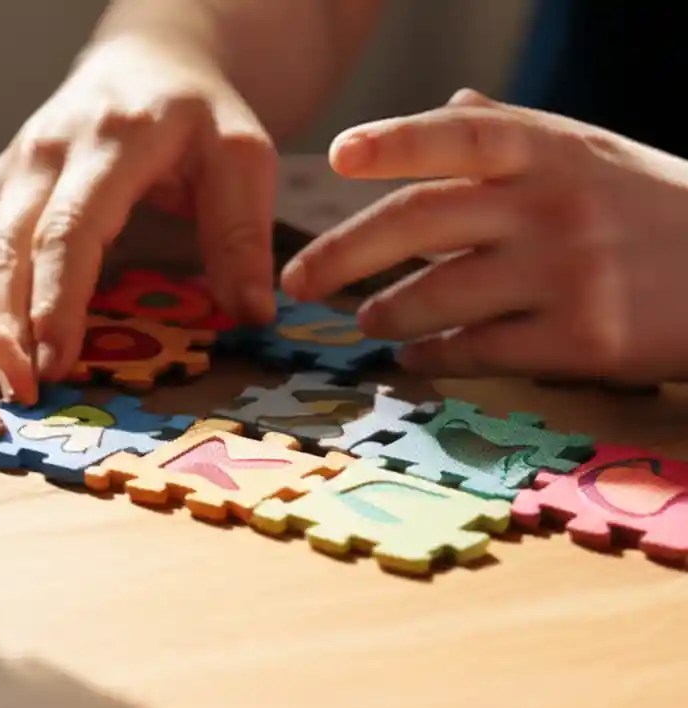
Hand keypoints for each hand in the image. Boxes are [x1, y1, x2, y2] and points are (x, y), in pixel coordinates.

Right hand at [0, 37, 278, 378]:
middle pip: (10, 245)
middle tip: (21, 392)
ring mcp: (13, 163)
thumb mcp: (240, 159)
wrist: (147, 60)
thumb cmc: (198, 116)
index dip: (58, 302)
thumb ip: (241, 235)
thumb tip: (253, 315)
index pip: (71, 230)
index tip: (56, 364)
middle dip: (8, 323)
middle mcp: (48, 150)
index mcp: (112, 142)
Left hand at [283, 89, 687, 381]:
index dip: (393, 142)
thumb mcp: (594, 154)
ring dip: (385, 313)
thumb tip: (448, 105)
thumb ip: (517, 133)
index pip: (459, 134)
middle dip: (342, 254)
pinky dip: (434, 356)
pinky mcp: (582, 339)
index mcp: (552, 150)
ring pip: (437, 294)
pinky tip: (415, 359)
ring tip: (366, 321)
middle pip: (418, 222)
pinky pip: (479, 349)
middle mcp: (553, 204)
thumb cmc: (654, 210)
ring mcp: (568, 274)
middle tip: (297, 281)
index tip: (338, 157)